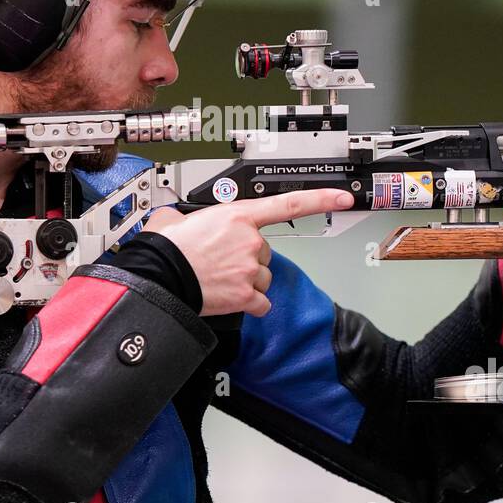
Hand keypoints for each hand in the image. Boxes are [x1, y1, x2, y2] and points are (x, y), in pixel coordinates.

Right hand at [143, 189, 353, 317]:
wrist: (160, 278)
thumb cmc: (166, 249)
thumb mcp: (177, 217)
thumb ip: (194, 216)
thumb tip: (182, 220)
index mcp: (238, 216)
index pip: (290, 204)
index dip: (322, 199)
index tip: (342, 198)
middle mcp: (250, 241)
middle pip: (265, 252)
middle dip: (246, 257)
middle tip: (219, 260)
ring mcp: (251, 269)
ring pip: (263, 277)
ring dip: (246, 280)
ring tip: (219, 278)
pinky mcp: (247, 295)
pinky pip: (261, 302)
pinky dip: (249, 303)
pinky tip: (230, 297)